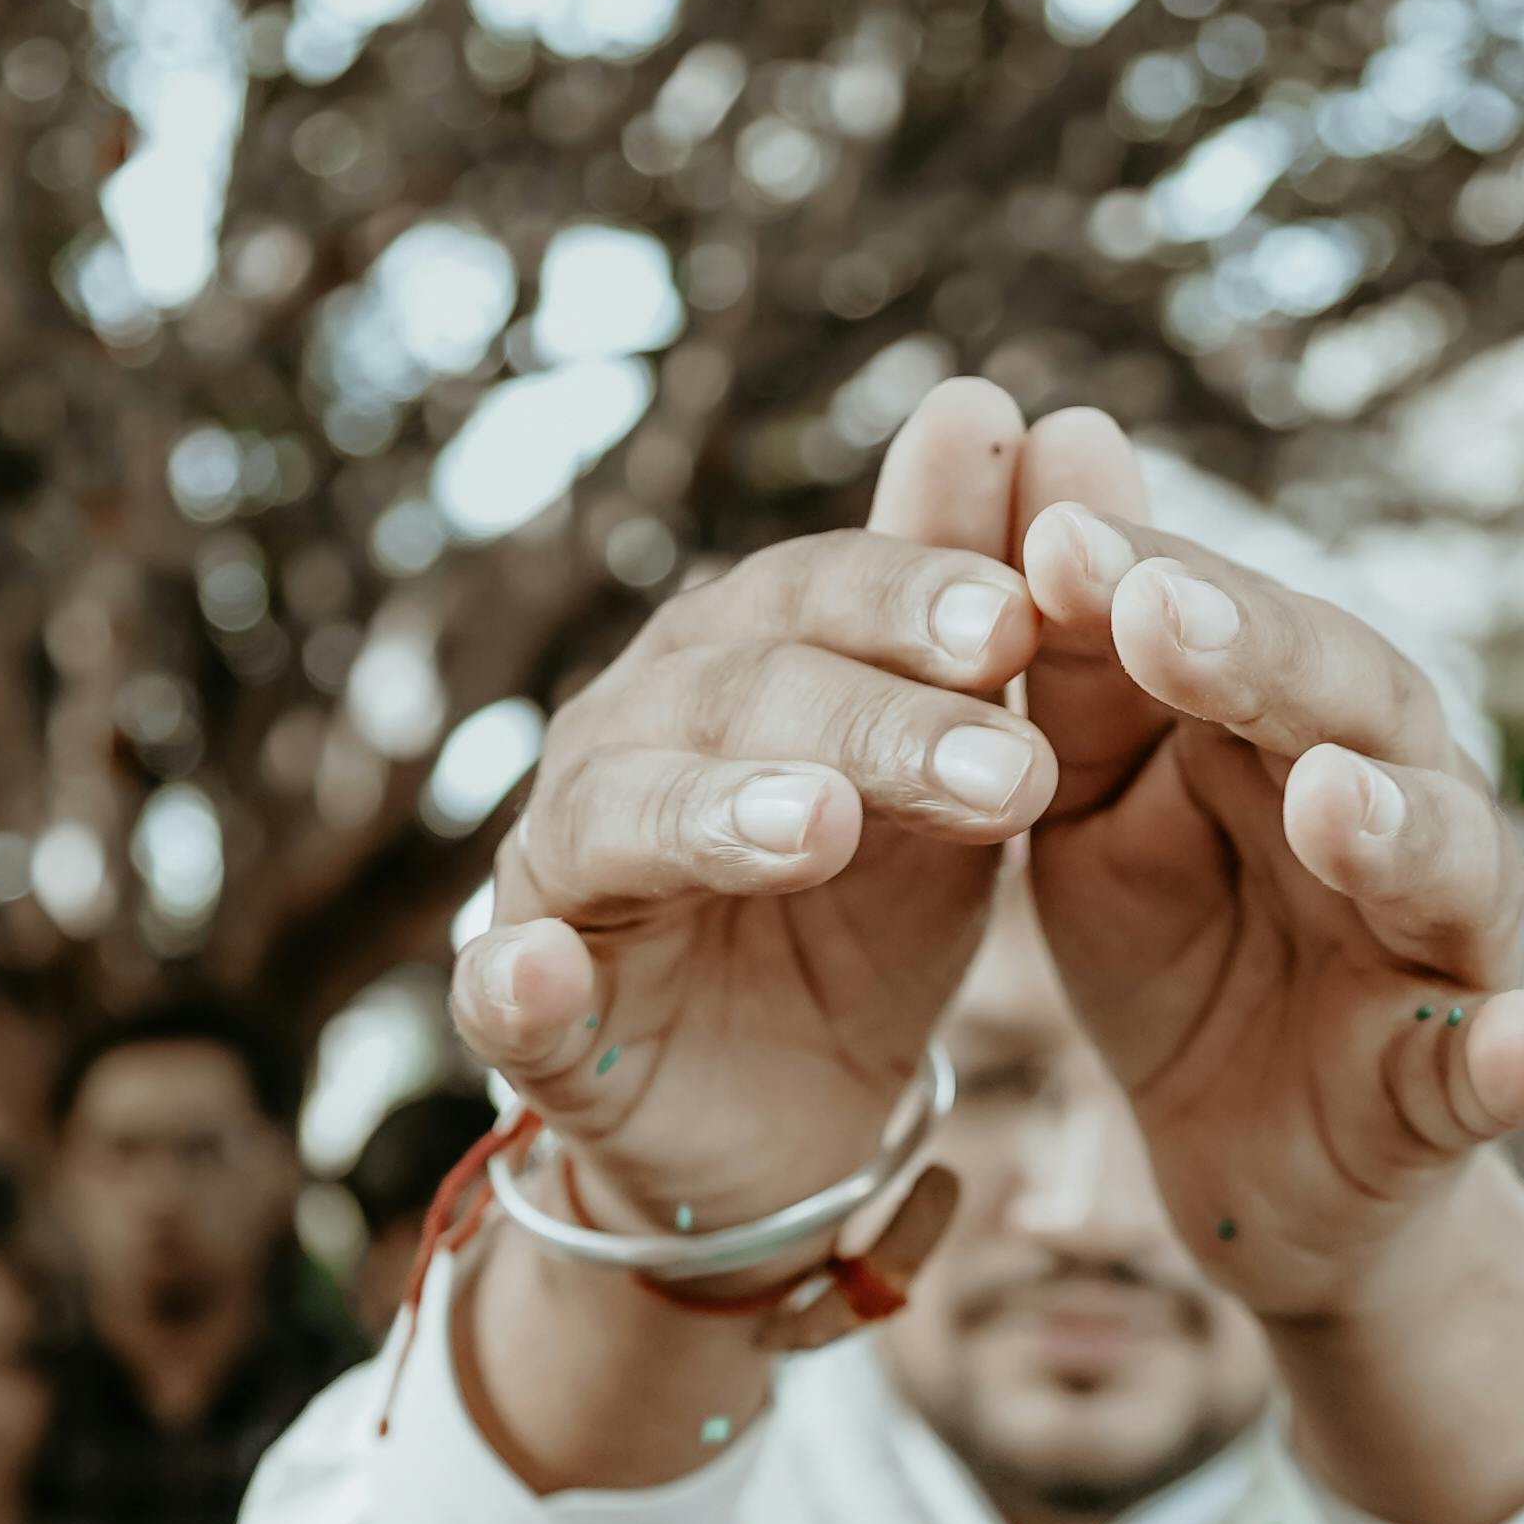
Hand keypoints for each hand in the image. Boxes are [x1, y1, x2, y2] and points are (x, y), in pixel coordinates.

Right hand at [448, 380, 1052, 1256]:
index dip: (907, 597)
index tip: (1022, 620)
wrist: (796, 1123)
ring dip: (713, 816)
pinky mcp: (532, 1016)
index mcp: (732, 666)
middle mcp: (630, 741)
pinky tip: (537, 973)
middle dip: (871, 724)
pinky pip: (501, 992)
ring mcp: (564, 874)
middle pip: (736, 697)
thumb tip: (998, 401)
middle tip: (1008, 773)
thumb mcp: (948, 775)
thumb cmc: (861, 920)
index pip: (813, 597)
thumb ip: (965, 615)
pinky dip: (511, 981)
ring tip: (821, 830)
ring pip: (621, 818)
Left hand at [1007, 410, 1523, 1330]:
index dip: (1154, 578)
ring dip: (1395, 828)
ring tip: (1327, 799)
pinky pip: (1495, 1070)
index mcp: (1294, 724)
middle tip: (1158, 614)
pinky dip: (1518, 1055)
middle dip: (1260, 660)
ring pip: (1445, 865)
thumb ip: (1076, 660)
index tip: (1049, 533)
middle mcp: (1398, 801)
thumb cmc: (1183, 947)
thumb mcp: (1090, 809)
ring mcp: (1441, 942)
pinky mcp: (1455, 1087)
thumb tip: (1057, 430)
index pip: (1235, 624)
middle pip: (1352, 707)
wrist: (1243, 1160)